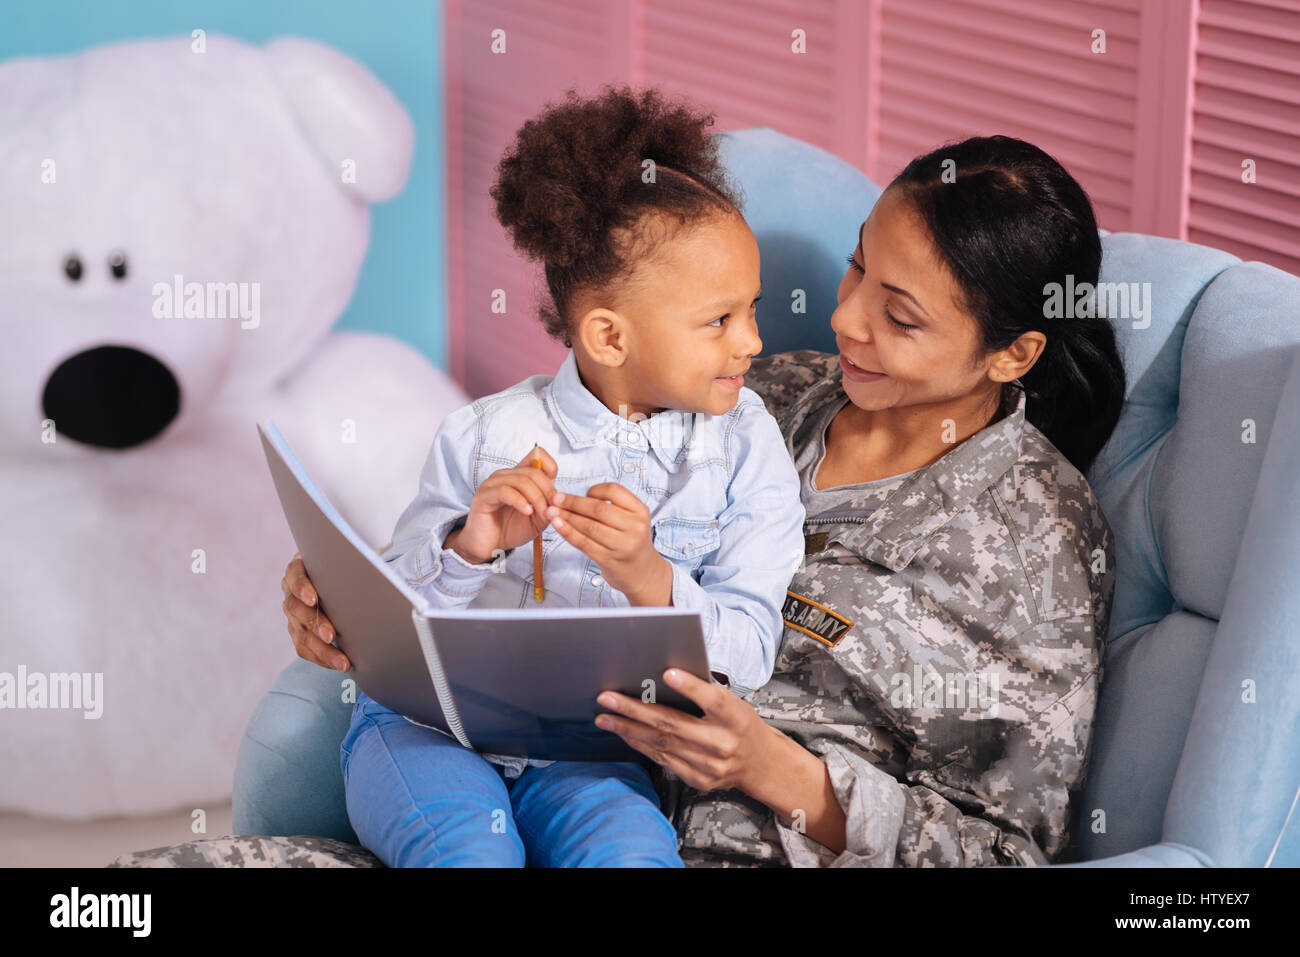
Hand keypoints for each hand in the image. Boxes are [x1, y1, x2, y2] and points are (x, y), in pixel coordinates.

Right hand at [281, 552, 348, 671]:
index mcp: (299, 568)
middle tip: (331, 636)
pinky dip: (321, 658)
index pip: (296, 575)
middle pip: (296, 609)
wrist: (336, 579)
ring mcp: (292, 613)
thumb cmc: (342, 568)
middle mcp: (291, 591)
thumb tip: (377, 579)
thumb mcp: (343, 563)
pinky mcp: (296, 631)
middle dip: (315, 623)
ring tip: (342, 662)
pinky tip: (336, 664)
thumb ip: (350, 567)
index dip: (302, 587)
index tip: (313, 599)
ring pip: (301, 634)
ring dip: (322, 650)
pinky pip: (303, 648)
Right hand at [447, 447, 557, 564]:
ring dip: (536, 498)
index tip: (557, 493)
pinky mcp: (484, 495)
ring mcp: (493, 483)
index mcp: (519, 476)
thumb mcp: (537, 519)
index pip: (537, 456)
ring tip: (541, 514)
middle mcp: (506, 475)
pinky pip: (505, 491)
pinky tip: (527, 512)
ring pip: (521, 480)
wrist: (490, 546)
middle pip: (533, 471)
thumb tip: (558, 500)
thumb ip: (548, 507)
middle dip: (547, 491)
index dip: (550, 468)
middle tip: (552, 510)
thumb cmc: (512, 529)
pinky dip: (520, 501)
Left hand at [547, 482, 671, 604]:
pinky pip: (584, 543)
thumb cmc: (630, 542)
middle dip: (573, 502)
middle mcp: (634, 527)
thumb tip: (577, 497)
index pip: (614, 491)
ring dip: (567, 517)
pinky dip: (568, 533)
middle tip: (556, 498)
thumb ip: (612, 507)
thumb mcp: (631, 520)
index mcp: (640, 511)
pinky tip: (557, 525)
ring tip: (552, 511)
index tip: (582, 493)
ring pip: (589, 526)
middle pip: (599, 509)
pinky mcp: (610, 559)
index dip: (595, 489)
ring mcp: (623, 545)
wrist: (641, 573)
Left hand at [593, 668, 779, 793]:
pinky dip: (641, 745)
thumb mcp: (733, 704)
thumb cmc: (741, 725)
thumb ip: (704, 694)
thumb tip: (662, 676)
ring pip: (661, 743)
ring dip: (628, 729)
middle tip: (607, 698)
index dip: (690, 686)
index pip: (712, 699)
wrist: (760, 764)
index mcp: (735, 718)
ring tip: (605, 717)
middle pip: (673, 724)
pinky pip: (663, 759)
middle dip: (634, 710)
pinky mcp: (699, 780)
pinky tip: (624, 734)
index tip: (667, 672)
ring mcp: (709, 765)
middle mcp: (722, 743)